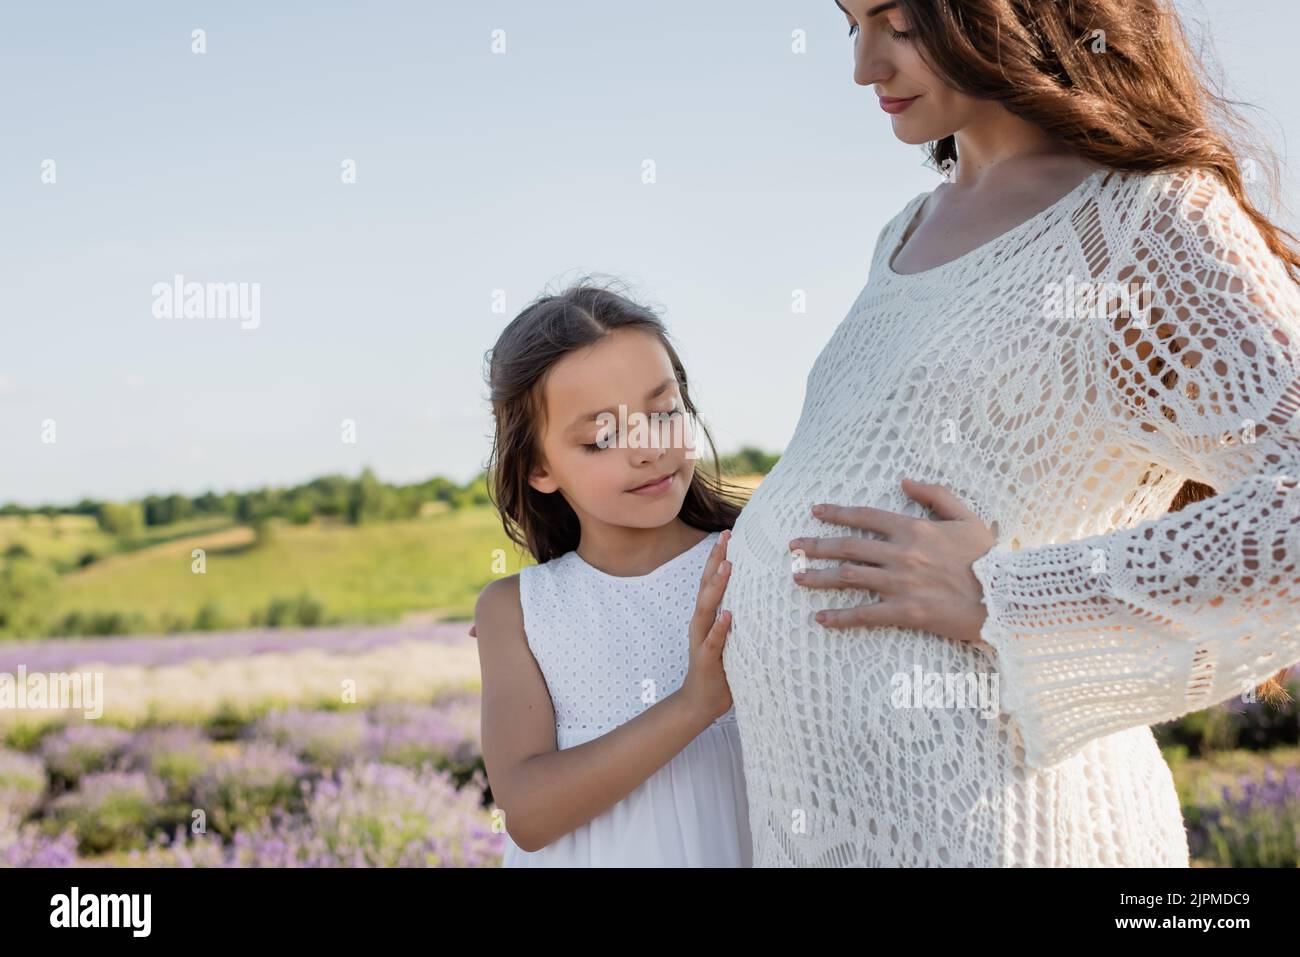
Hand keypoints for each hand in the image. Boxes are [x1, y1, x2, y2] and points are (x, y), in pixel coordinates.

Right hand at [679, 530, 734, 723]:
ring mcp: (701, 639)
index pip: (712, 580)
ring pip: (707, 607)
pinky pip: (713, 641)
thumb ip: (743, 617)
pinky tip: (727, 616)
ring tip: (728, 566)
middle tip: (726, 537)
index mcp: (708, 615)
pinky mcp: (706, 659)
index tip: (728, 533)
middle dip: (715, 560)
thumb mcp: (734, 636)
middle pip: (706, 585)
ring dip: (717, 586)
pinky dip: (719, 627)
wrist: (701, 701)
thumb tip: (766, 596)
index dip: (718, 556)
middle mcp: (701, 622)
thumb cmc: (722, 667)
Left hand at [788, 478, 997, 644]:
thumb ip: (935, 494)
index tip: (815, 511)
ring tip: (797, 577)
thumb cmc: (988, 556)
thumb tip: (904, 479)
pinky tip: (821, 619)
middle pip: (848, 546)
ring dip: (819, 577)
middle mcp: (901, 553)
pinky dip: (840, 617)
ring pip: (849, 577)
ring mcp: (900, 583)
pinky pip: (864, 614)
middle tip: (793, 545)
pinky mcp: (904, 611)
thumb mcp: (966, 516)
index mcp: (914, 528)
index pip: (865, 516)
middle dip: (817, 544)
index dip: (837, 512)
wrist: (1005, 596)